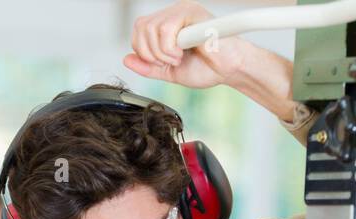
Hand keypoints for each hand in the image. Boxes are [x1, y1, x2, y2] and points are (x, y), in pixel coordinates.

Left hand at [124, 1, 247, 88]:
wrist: (229, 70)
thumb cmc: (207, 67)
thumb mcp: (169, 71)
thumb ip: (148, 67)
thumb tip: (126, 59)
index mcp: (167, 24)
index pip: (139, 30)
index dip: (142, 51)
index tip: (159, 63)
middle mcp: (173, 14)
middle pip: (141, 27)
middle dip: (150, 53)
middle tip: (169, 61)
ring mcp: (182, 11)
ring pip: (152, 28)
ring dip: (161, 52)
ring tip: (178, 57)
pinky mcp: (192, 12)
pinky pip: (166, 28)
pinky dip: (169, 48)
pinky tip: (182, 52)